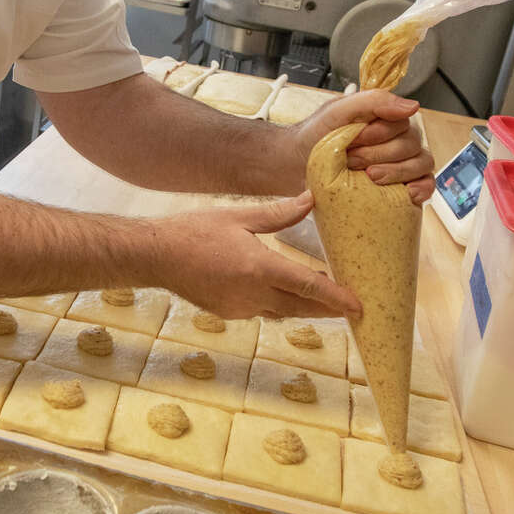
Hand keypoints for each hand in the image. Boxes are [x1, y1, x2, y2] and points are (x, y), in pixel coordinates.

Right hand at [154, 194, 361, 319]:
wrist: (156, 256)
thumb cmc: (194, 231)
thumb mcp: (238, 216)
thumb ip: (278, 214)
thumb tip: (311, 199)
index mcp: (258, 267)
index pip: (308, 286)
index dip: (336, 297)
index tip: (357, 306)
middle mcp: (253, 293)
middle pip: (301, 306)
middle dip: (329, 309)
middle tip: (352, 308)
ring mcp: (240, 308)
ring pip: (283, 311)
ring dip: (305, 307)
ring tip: (325, 300)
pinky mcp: (229, 313)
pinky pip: (263, 311)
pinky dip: (279, 304)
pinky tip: (283, 293)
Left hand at [293, 90, 436, 205]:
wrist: (295, 165)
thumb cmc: (315, 136)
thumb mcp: (338, 110)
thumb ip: (374, 101)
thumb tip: (412, 106)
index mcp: (384, 119)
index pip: (404, 122)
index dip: (381, 133)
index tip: (355, 139)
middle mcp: (395, 139)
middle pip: (412, 145)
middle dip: (381, 154)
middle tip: (352, 160)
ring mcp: (398, 163)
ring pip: (421, 164)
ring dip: (397, 172)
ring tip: (369, 177)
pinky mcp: (397, 187)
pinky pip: (425, 185)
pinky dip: (422, 189)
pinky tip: (408, 194)